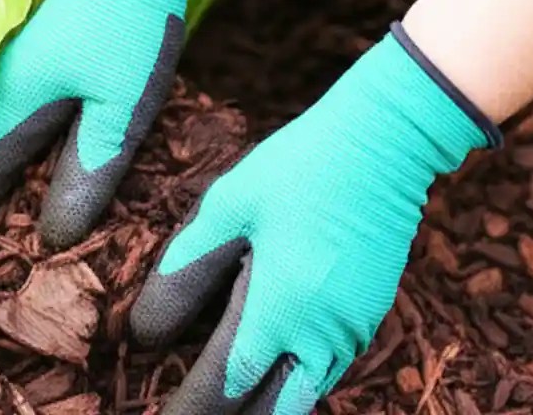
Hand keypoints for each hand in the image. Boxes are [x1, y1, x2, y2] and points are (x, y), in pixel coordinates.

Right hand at [0, 0, 221, 271]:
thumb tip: (54, 234)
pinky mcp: (42, 61)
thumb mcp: (121, 107)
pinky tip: (36, 176)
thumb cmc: (131, 25)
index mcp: (15, 102)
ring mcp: (21, 70)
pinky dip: (14, 158)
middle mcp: (4, 87)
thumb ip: (88, 169)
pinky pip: (15, 121)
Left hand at [130, 26, 497, 413]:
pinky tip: (273, 370)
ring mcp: (353, 328)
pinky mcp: (370, 314)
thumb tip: (146, 329)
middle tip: (194, 413)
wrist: (386, 144)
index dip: (191, 406)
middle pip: (275, 410)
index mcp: (279, 309)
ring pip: (307, 396)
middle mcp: (321, 334)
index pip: (228, 385)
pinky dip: (299, 382)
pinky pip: (331, 369)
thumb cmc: (300, 167)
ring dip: (269, 404)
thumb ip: (187, 266)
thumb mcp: (230, 206)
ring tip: (227, 401)